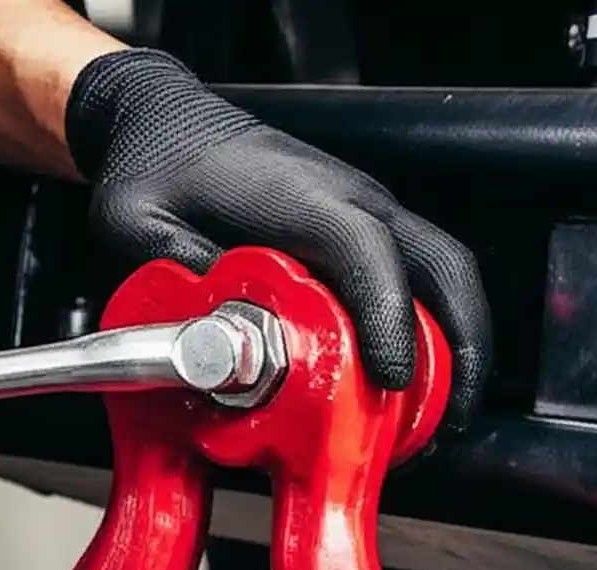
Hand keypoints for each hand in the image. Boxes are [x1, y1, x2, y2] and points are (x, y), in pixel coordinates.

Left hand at [66, 49, 491, 430]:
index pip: (366, 251)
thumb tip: (215, 346)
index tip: (390, 377)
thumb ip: (173, 282)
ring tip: (440, 414)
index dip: (387, 316)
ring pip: (445, 271)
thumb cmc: (155, 166)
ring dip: (457, 341)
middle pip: (441, 265)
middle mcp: (349, 199)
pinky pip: (421, 274)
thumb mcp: (135, 225)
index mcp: (297, 197)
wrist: (166, 122)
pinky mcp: (362, 227)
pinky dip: (434, 326)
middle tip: (446, 420)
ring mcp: (364, 210)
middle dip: (461, 344)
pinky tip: (413, 378)